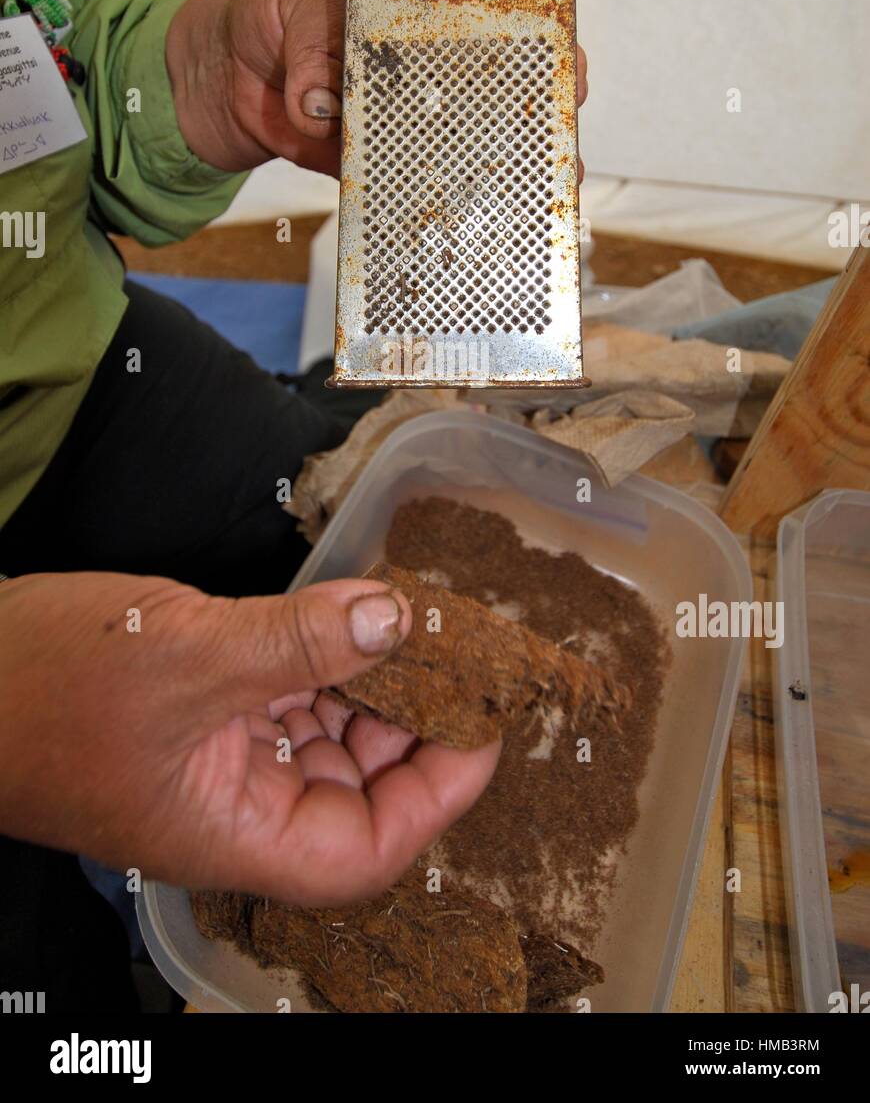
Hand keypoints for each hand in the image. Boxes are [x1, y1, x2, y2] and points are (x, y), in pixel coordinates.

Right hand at [0, 572, 498, 903]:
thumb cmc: (44, 687)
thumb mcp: (187, 655)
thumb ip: (299, 641)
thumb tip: (396, 617)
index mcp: (234, 831)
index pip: (366, 849)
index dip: (438, 796)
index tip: (484, 726)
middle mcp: (236, 805)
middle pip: (358, 787)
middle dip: (412, 723)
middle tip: (457, 652)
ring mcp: (218, 758)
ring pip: (326, 735)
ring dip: (372, 682)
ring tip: (415, 622)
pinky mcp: (203, 712)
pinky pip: (285, 695)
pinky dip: (324, 658)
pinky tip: (350, 614)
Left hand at [165, 0, 588, 176]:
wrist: (214, 75)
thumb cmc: (264, 17)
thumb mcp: (287, 2)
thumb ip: (311, 43)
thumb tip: (323, 103)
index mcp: (413, 25)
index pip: (489, 31)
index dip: (539, 47)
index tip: (568, 64)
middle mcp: (416, 80)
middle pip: (489, 102)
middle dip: (534, 125)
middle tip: (561, 148)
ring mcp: (394, 129)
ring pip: (455, 154)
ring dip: (491, 178)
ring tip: (530, 201)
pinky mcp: (364, 169)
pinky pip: (400, 191)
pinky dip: (423, 210)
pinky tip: (455, 227)